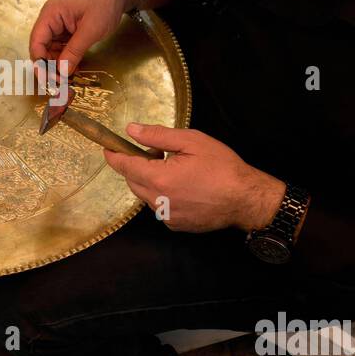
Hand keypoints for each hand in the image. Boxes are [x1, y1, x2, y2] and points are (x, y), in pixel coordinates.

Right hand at [28, 0, 133, 74]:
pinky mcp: (66, 32)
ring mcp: (58, 27)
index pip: (36, 41)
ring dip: (58, 66)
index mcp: (51, 14)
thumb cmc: (104, 5)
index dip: (39, 62)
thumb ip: (74, 51)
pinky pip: (61, 50)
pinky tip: (74, 69)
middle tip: (59, 83)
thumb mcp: (90, 30)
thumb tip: (62, 72)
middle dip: (49, 66)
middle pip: (42, 48)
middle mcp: (50, 21)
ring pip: (51, 51)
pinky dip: (66, 60)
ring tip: (67, 78)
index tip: (47, 78)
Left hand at [102, 123, 285, 232]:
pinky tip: (181, 187)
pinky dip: (161, 195)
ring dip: (149, 181)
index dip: (114, 155)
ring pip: (145, 195)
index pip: (125, 166)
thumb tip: (132, 130)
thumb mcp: (192, 141)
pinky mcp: (175, 225)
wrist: (246, 199)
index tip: (108, 148)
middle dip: (136, 166)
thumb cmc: (223, 167)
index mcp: (159, 178)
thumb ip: (158, 136)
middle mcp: (158, 201)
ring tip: (172, 169)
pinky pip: (158, 207)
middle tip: (155, 153)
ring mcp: (166, 216)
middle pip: (132, 181)